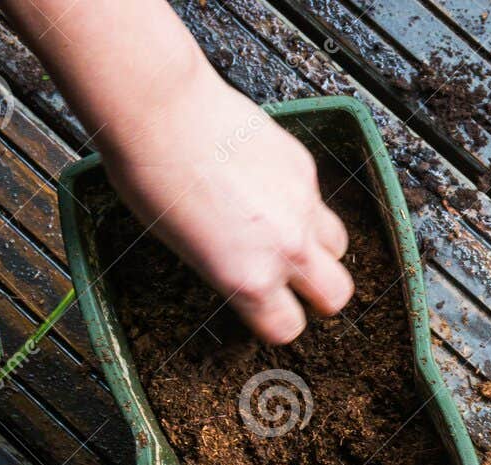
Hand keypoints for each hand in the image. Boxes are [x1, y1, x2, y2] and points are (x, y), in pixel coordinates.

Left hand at [97, 70, 353, 343]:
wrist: (162, 111)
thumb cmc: (151, 175)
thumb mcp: (180, 245)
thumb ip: (227, 268)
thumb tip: (242, 271)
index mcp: (248, 278)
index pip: (287, 327)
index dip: (278, 322)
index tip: (268, 313)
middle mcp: (285, 248)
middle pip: (335, 296)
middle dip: (319, 296)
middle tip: (297, 283)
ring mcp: (302, 207)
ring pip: (339, 247)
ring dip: (320, 249)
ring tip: (289, 234)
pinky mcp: (305, 169)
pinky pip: (317, 199)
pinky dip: (301, 201)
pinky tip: (268, 185)